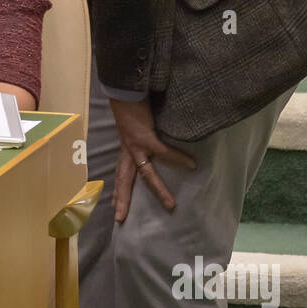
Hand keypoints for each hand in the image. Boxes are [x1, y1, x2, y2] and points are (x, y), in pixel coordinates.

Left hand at [108, 96, 196, 218]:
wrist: (125, 88)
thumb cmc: (131, 103)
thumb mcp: (133, 123)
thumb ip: (142, 132)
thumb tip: (152, 134)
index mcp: (125, 148)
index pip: (120, 173)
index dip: (118, 190)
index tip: (114, 206)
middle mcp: (127, 149)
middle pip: (124, 179)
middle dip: (123, 199)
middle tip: (120, 219)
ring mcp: (135, 145)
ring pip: (145, 174)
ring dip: (158, 191)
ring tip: (171, 204)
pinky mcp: (146, 136)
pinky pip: (164, 152)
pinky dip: (178, 158)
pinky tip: (192, 165)